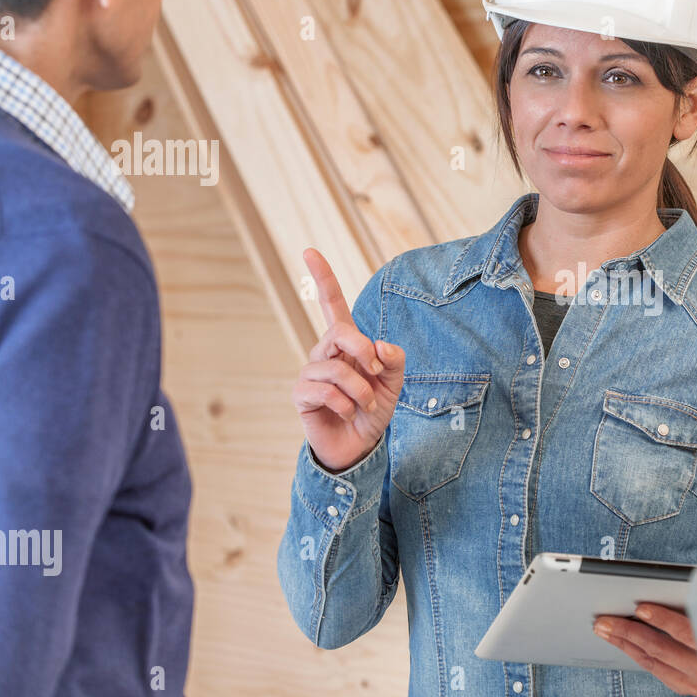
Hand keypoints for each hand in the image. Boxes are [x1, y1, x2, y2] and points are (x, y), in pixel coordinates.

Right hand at [293, 248, 404, 472]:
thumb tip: (380, 346)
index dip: (322, 278)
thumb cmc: (374, 409)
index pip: (331, 304)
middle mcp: (325, 352)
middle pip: (340, 332)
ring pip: (335, 367)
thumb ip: (393, 361)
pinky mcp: (302, 395)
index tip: (308, 251)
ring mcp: (311, 372)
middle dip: (362, 350)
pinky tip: (348, 413)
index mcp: (346, 343)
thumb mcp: (394, 384)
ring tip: (366, 404)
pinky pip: (323, 391)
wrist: (360, 445)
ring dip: (359, 389)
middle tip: (376, 372)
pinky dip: (344, 404)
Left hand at [593, 604, 696, 696]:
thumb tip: (677, 595)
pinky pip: (660, 673)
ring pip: (653, 664)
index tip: (640, 608)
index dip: (661, 620)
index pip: (685, 633)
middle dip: (627, 633)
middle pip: (659, 649)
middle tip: (603, 621)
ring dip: (626, 646)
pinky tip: (630, 648)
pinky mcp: (693, 688)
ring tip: (606, 632)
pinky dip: (641, 657)